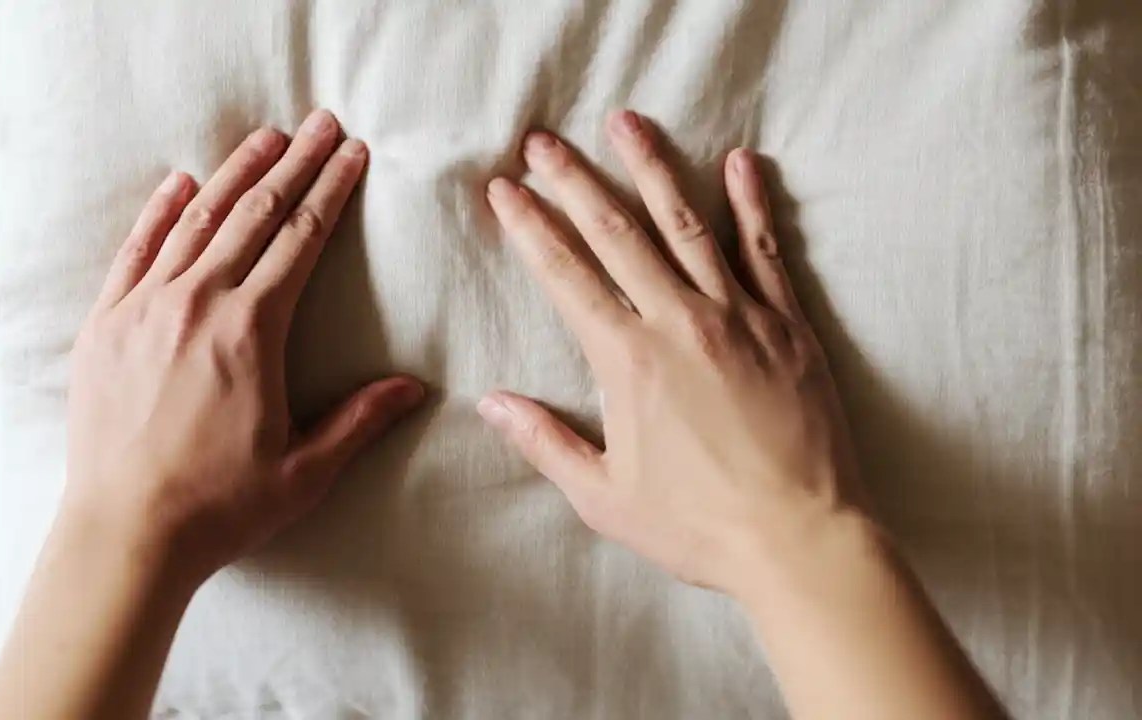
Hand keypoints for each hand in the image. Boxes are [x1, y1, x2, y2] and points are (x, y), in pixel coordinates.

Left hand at [66, 111, 423, 584]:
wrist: (124, 533)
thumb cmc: (219, 506)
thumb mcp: (305, 470)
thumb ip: (359, 420)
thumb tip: (412, 387)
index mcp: (251, 331)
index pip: (301, 240)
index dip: (331, 191)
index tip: (352, 153)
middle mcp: (197, 303)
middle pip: (255, 214)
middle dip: (295, 164)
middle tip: (321, 124)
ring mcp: (144, 308)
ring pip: (197, 220)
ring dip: (235, 173)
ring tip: (266, 137)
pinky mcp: (105, 324)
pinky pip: (135, 251)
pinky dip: (160, 212)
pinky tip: (180, 183)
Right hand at [481, 111, 868, 598]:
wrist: (802, 540)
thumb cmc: (699, 526)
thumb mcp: (604, 497)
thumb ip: (545, 442)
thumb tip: (490, 403)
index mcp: (628, 363)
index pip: (565, 276)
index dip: (530, 227)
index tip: (504, 189)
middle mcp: (679, 322)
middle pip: (616, 233)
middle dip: (574, 181)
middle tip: (542, 141)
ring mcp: (738, 316)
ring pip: (686, 223)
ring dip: (651, 168)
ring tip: (625, 124)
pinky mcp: (787, 324)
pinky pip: (765, 249)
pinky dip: (750, 203)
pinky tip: (740, 162)